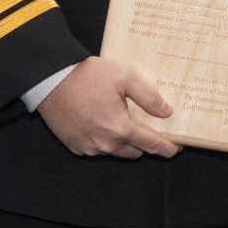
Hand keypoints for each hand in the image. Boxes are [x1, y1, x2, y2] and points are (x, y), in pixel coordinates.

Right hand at [35, 56, 179, 158]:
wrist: (50, 81)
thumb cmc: (87, 76)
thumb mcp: (125, 76)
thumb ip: (148, 96)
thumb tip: (166, 112)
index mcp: (119, 129)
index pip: (151, 145)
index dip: (166, 148)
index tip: (177, 148)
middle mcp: (104, 144)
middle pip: (134, 151)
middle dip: (145, 144)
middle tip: (150, 129)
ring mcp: (88, 147)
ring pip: (115, 151)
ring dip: (124, 142)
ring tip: (125, 122)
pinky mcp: (75, 145)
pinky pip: (97, 148)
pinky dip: (105, 140)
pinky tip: (104, 122)